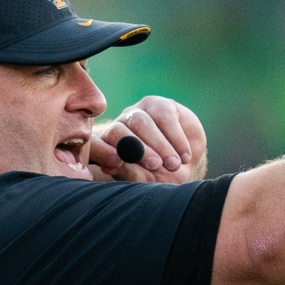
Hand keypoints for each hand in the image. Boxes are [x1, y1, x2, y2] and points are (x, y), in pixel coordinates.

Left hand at [87, 95, 208, 183]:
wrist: (188, 162)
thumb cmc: (162, 174)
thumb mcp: (148, 179)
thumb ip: (131, 173)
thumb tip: (110, 167)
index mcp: (109, 146)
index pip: (97, 145)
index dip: (102, 152)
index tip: (115, 163)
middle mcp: (120, 126)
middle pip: (119, 131)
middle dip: (139, 150)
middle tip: (157, 166)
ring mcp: (139, 112)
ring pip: (141, 122)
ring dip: (160, 145)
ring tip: (174, 164)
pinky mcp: (161, 105)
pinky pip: (165, 116)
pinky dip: (177, 139)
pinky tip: (185, 155)